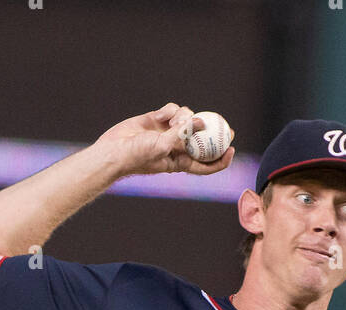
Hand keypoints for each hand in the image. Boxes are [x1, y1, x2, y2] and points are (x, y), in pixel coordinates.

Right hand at [95, 103, 234, 178]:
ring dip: (184, 117)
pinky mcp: (157, 120)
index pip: (205, 164)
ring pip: (187, 119)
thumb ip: (182, 134)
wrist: (113, 150)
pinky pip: (172, 110)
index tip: (231, 149)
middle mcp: (176, 147)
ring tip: (172, 122)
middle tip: (227, 126)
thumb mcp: (162, 147)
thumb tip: (202, 122)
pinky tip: (161, 115)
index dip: (220, 159)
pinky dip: (170, 110)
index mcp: (180, 161)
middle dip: (214, 133)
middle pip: (201, 139)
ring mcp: (167, 132)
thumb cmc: (137, 156)